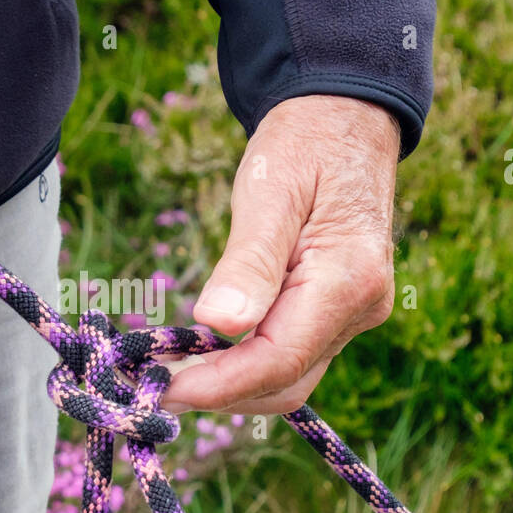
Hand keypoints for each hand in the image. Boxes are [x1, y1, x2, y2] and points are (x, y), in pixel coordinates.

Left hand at [161, 95, 399, 414]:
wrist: (347, 118)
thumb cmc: (304, 143)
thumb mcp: (270, 191)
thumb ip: (248, 262)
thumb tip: (217, 324)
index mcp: (348, 280)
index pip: (278, 360)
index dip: (217, 384)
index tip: (160, 387)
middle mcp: (361, 309)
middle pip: (285, 383)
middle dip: (218, 394)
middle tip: (151, 384)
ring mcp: (355, 314)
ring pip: (288, 378)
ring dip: (229, 385)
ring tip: (168, 370)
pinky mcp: (340, 313)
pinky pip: (291, 355)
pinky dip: (246, 364)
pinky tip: (204, 354)